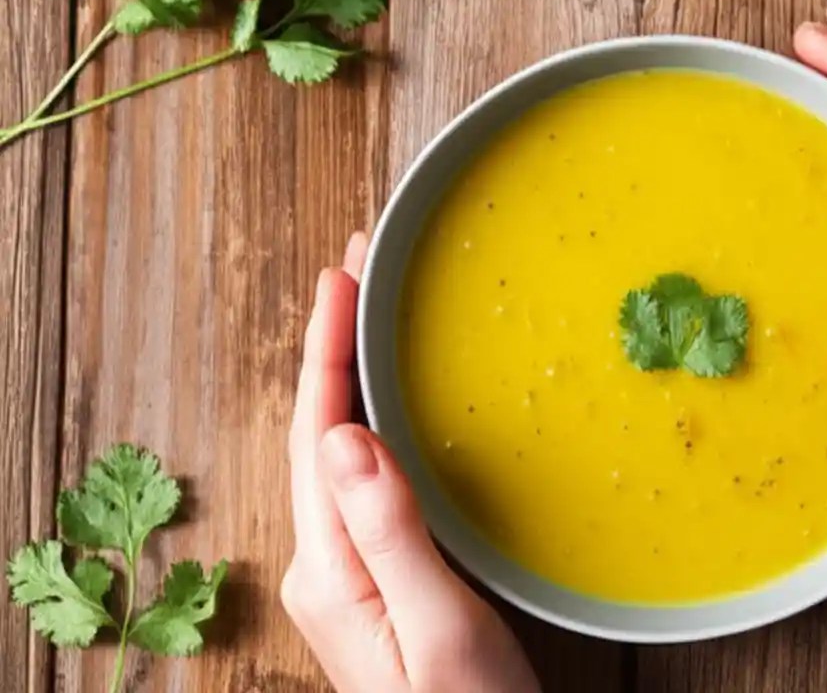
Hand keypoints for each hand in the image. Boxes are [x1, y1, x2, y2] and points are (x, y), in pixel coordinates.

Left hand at [282, 232, 537, 691]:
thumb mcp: (438, 627)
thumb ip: (391, 535)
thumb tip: (346, 437)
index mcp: (331, 571)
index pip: (318, 438)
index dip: (328, 352)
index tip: (342, 277)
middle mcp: (328, 566)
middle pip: (321, 435)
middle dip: (335, 348)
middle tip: (360, 270)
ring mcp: (351, 575)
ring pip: (342, 454)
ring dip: (352, 380)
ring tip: (371, 316)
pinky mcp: (381, 579)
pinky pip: (369, 480)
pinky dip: (377, 424)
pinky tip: (394, 405)